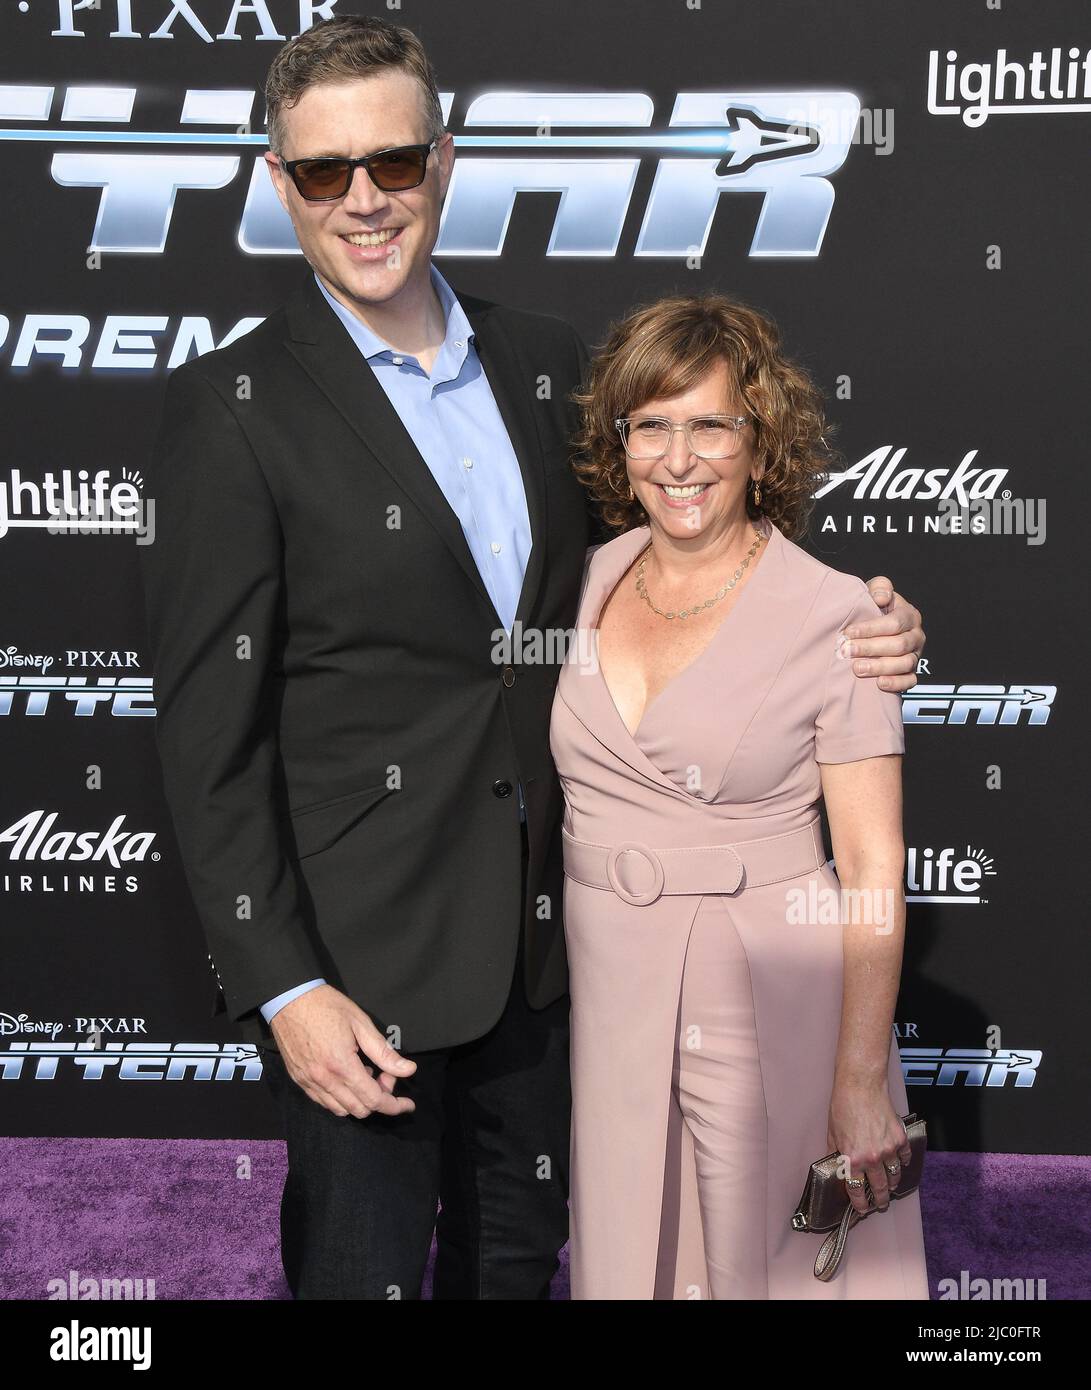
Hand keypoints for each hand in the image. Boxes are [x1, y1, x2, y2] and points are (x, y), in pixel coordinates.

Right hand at [270, 983, 416, 1119]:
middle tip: (385, 1075)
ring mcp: (308, 1082)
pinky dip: (341, 1099)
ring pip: (340, 1110)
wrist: (289, 999)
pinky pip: (323, 1102)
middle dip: (379, 1099)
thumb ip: (384, 1052)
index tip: (408, 1104)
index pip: (373, 1099)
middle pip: (359, 1110)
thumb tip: (408, 1070)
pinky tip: (347, 1078)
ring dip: (359, 1100)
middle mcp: (324, 1080)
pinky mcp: (299, 1080)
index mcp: (341, 1065)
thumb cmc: (326, 1006)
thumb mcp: (360, 1023)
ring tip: (365, 1074)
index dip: (394, 1106)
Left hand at [827, 1081, 912, 1216]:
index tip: (861, 1208)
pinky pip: (904, 1158)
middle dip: (880, 1200)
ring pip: (894, 1176)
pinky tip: (899, 1163)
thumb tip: (837, 1166)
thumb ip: (836, 1153)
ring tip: (890, 1186)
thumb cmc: (844, 1105)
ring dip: (892, 1184)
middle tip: (881, 1204)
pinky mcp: (900, 1139)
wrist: (861, 1085)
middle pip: (879, 1188)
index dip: (859, 1203)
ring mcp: (889, 1150)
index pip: (856, 1190)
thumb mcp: (832, 1133)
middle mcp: (872, 1158)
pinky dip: (903, 1162)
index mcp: (852, 1159)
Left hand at [841, 578, 924, 692]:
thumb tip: (881, 597)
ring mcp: (915, 655)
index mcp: (909, 615)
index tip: (848, 633)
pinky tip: (879, 684)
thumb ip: (879, 587)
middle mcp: (916, 636)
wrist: (877, 629)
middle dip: (871, 648)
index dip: (871, 629)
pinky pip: (910, 681)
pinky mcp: (911, 672)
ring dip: (880, 667)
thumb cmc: (874, 608)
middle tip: (847, 651)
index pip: (894, 623)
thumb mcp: (876, 592)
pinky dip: (896, 683)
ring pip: (904, 664)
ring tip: (857, 668)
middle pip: (898, 645)